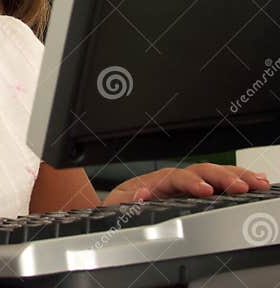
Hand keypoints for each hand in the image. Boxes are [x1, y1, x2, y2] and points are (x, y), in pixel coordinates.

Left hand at [102, 163, 270, 205]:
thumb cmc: (121, 202)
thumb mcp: (116, 202)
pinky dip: (237, 178)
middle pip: (202, 171)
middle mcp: (175, 178)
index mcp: (156, 181)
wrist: (120, 202)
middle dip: (223, 177)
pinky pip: (219, 181)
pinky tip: (255, 181)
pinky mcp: (196, 189)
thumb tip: (139, 195)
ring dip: (237, 176)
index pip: (178, 178)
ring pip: (214, 173)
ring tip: (258, 182)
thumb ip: (126, 199)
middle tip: (242, 187)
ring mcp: (187, 182)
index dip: (192, 183)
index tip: (206, 190)